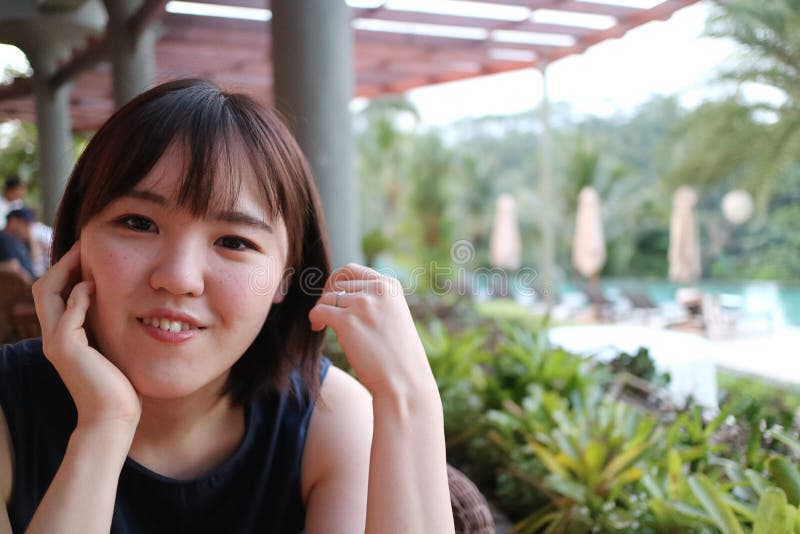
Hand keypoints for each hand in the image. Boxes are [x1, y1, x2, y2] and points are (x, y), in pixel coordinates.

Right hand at [32, 242, 140, 432]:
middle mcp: (53, 337)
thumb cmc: (119, 386)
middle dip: (63, 263)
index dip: (67, 271)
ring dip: (66, 270)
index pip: (55, 293)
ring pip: (48, 293)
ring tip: (86, 254)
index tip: (89, 253)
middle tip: (84, 245)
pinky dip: (79, 296)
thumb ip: (108, 328)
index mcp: (64, 336)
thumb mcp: (113, 347)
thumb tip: (122, 305)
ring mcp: (56, 342)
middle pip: (44, 288)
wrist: (113, 417)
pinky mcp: (65, 349)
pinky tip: (95, 285)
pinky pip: (68, 313)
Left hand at [308, 264, 436, 400]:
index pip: (352, 270)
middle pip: (336, 282)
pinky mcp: (347, 321)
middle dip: (326, 295)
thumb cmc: (397, 354)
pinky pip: (318, 311)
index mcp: (389, 286)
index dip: (336, 281)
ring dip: (322, 311)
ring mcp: (362, 304)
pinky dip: (314, 319)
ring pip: (326, 298)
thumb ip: (373, 299)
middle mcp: (377, 290)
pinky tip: (318, 329)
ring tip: (324, 326)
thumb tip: (339, 291)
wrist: (404, 380)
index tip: (332, 296)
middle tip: (326, 313)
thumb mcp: (393, 315)